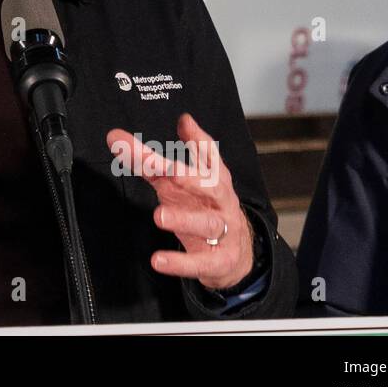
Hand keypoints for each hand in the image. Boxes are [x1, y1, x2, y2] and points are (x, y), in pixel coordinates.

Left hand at [106, 113, 254, 291]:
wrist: (236, 253)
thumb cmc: (206, 207)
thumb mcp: (187, 181)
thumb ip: (161, 158)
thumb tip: (151, 127)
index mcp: (213, 178)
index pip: (205, 155)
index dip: (195, 139)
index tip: (182, 123)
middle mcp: (219, 200)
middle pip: (205, 185)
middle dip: (187, 177)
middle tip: (164, 171)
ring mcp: (222, 230)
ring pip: (206, 223)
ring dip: (183, 219)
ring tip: (160, 216)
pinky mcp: (218, 260)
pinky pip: (200, 262)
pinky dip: (180, 262)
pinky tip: (158, 260)